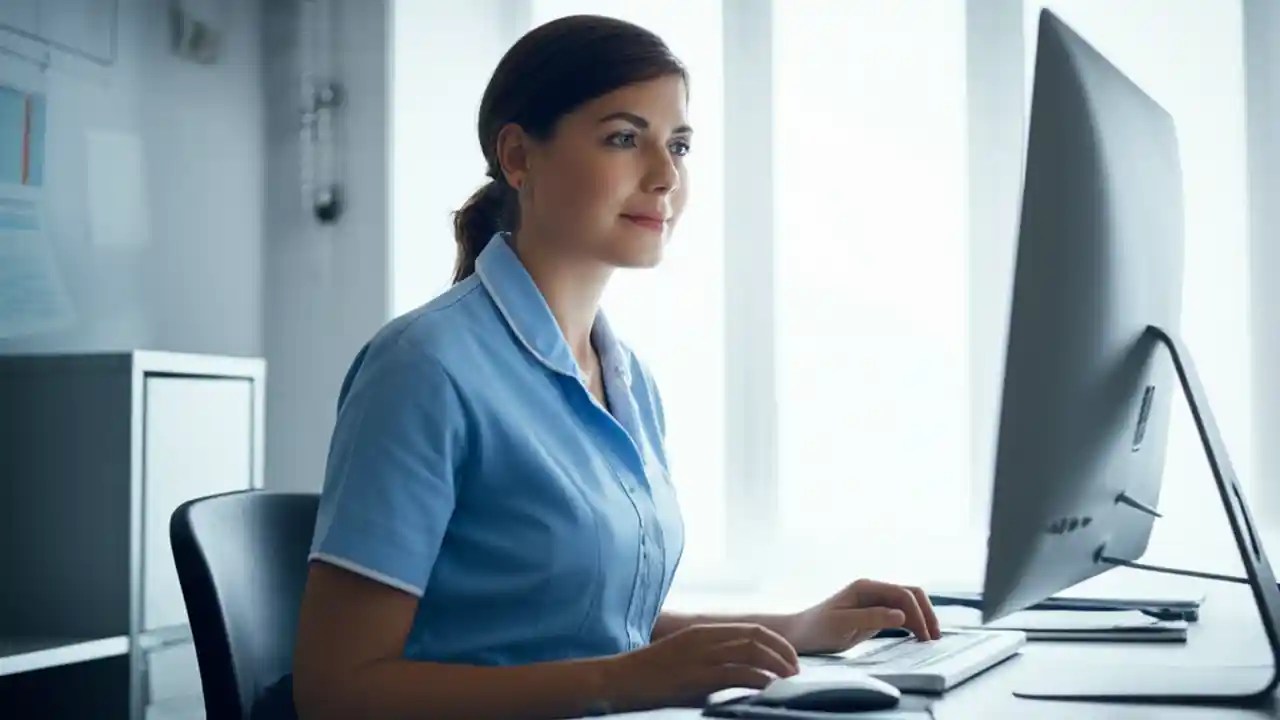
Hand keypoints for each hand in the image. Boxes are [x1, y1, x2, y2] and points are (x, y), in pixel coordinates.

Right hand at [609, 623, 799, 708]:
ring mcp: (701, 657)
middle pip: (757, 638)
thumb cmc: (648, 674)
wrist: (618, 680)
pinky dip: (760, 680)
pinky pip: (738, 674)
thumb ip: (708, 659)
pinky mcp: (697, 677)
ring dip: (777, 666)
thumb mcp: (682, 657)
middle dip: (783, 653)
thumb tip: (736, 673)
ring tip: (789, 681)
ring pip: (752, 653)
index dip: (776, 643)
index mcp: (703, 632)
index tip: (790, 659)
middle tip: (797, 671)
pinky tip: (769, 689)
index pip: (751, 629)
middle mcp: (705, 639)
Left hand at [784, 578, 942, 654]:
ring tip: (930, 641)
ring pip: (908, 605)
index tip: (924, 636)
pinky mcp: (875, 615)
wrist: (802, 635)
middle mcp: (873, 590)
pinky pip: (901, 616)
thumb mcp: (843, 624)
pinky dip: (913, 625)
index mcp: (865, 587)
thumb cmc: (817, 629)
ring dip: (921, 619)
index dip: (917, 613)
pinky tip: (918, 639)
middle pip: (910, 594)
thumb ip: (871, 618)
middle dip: (925, 613)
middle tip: (934, 638)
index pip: (901, 593)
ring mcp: (875, 602)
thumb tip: (902, 616)